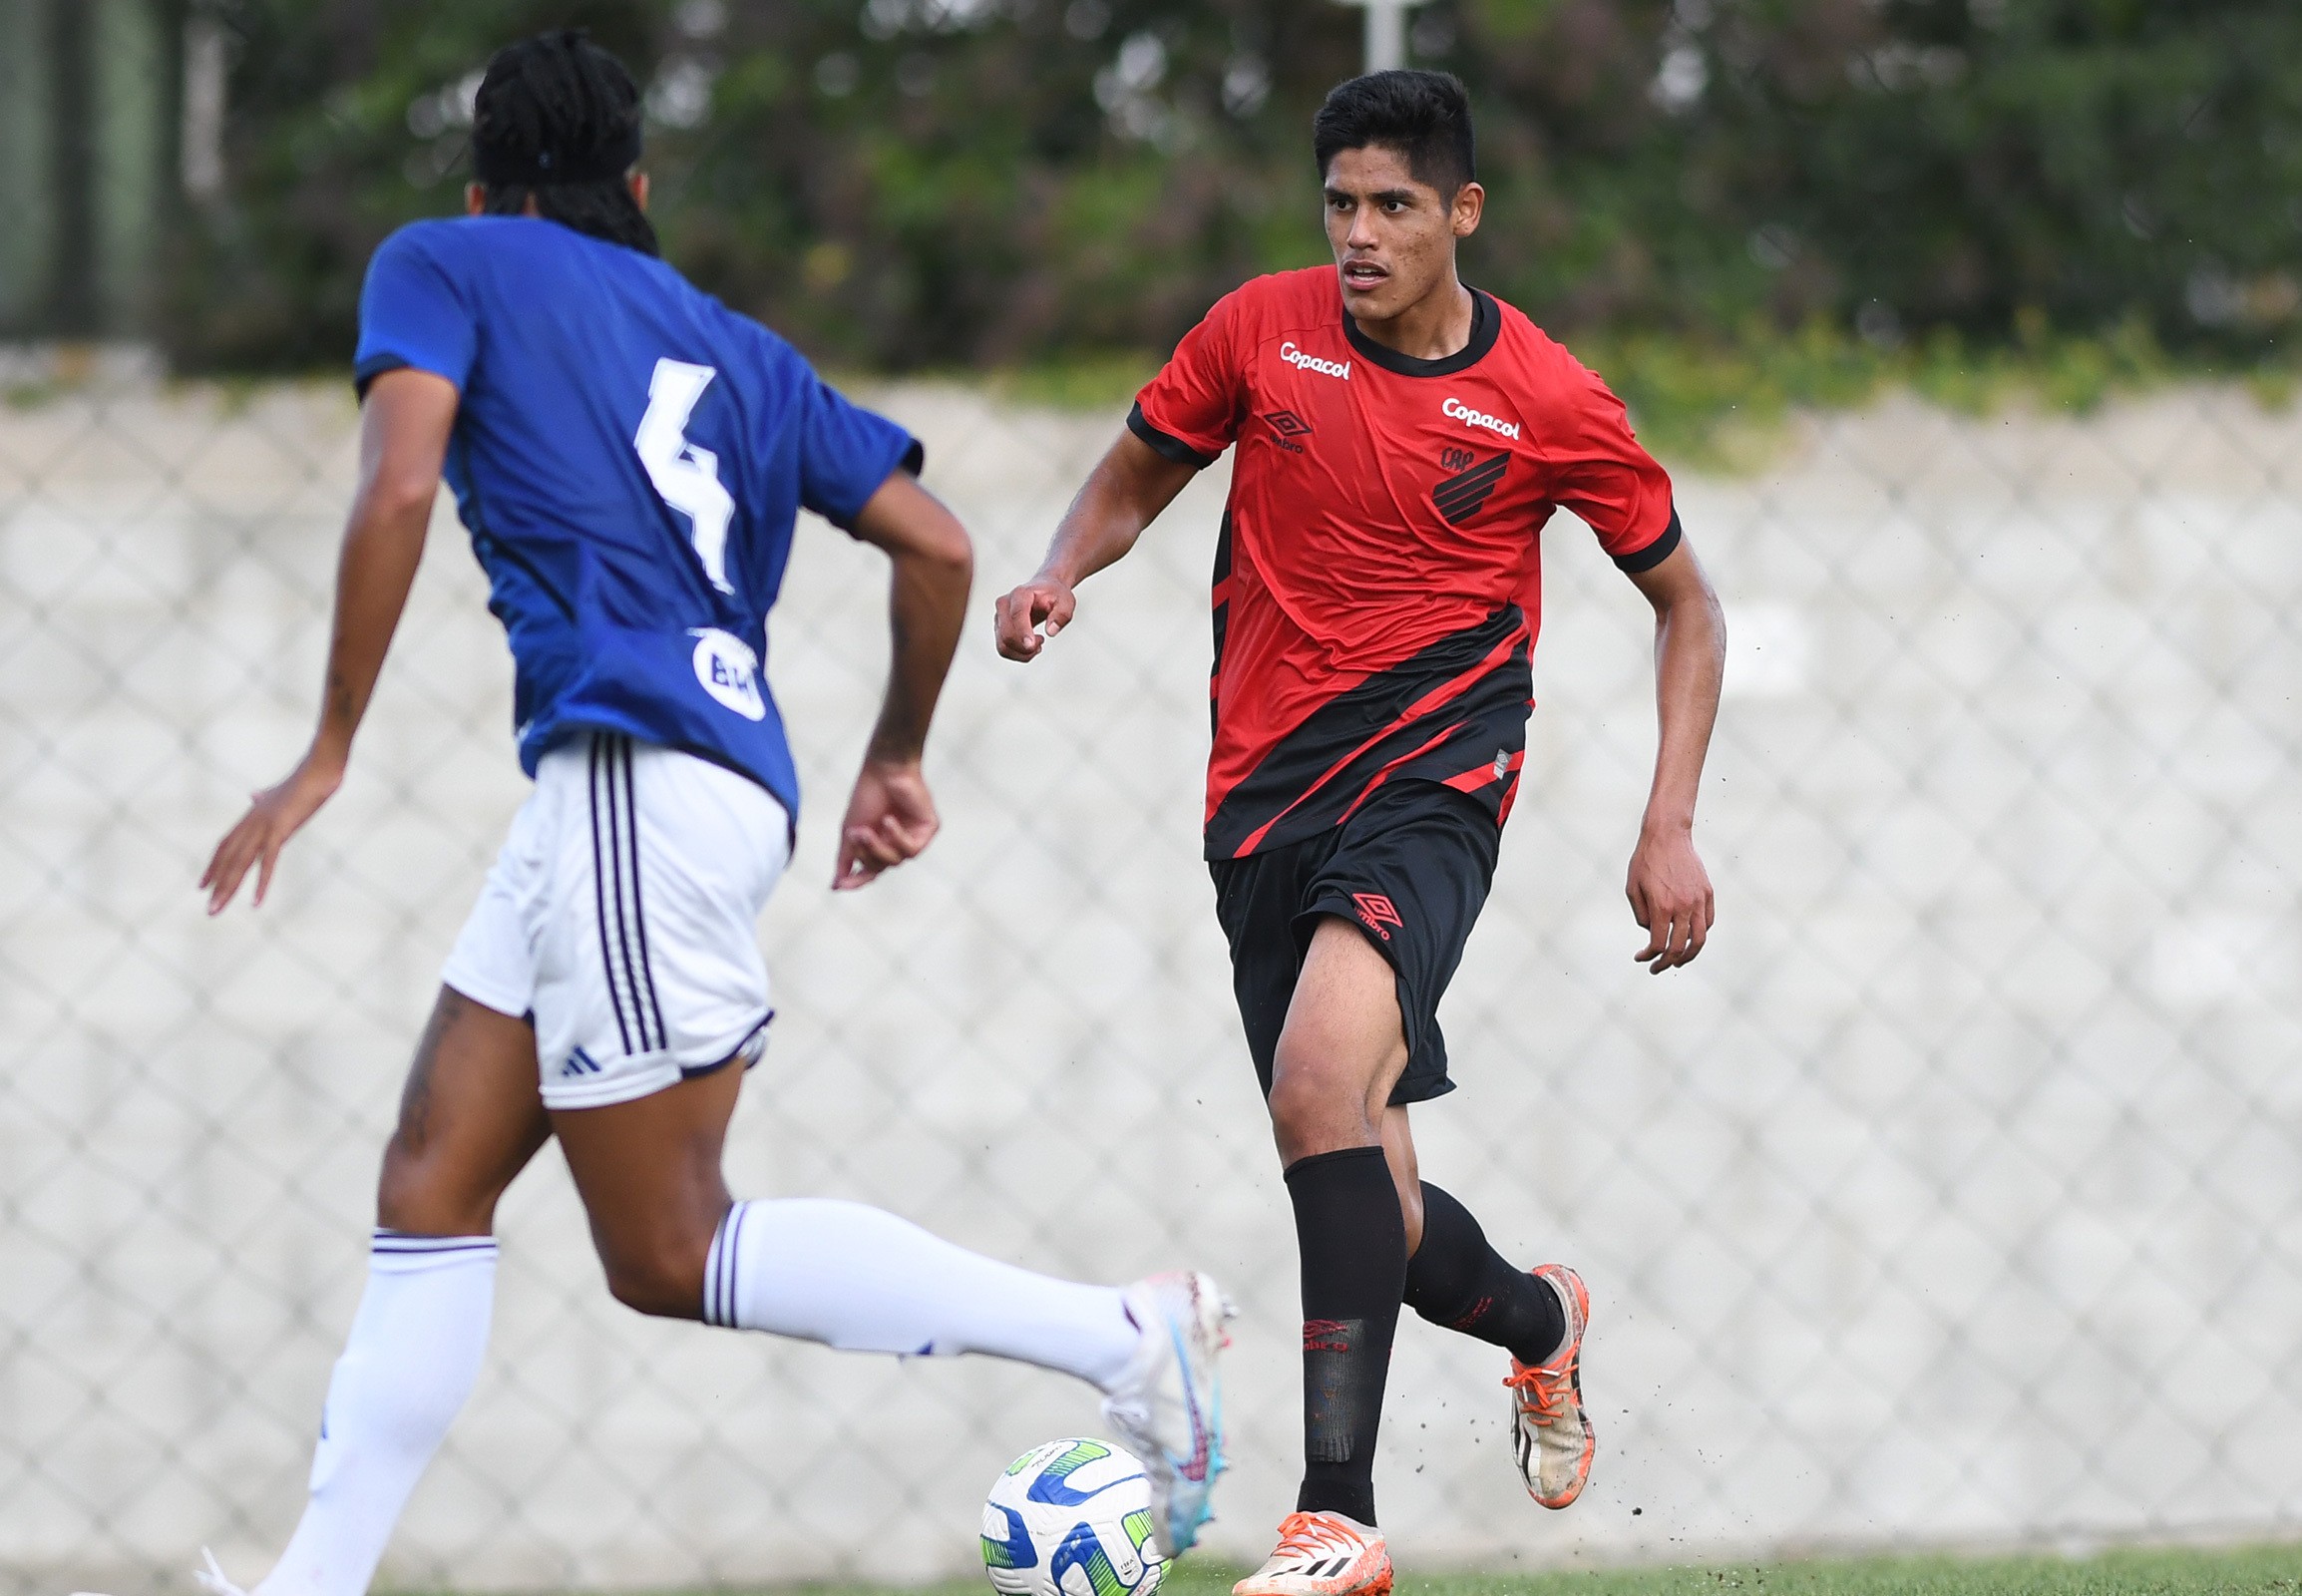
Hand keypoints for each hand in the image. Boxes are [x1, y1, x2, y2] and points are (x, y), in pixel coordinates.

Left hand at [200, 751, 345, 913]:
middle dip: (217, 884)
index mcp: (251, 816)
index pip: (224, 846)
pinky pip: (267, 861)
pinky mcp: (280, 830)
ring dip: (228, 888)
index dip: (213, 866)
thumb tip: (252, 795)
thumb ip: (264, 797)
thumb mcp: (278, 792)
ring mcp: (264, 826)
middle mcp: (252, 823)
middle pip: (228, 858)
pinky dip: (261, 883)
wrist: (318, 769)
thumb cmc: (305, 779)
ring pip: (240, 863)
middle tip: (209, 909)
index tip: (202, 885)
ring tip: (216, 910)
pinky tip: (255, 903)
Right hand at [833, 757, 939, 890]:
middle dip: (866, 853)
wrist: (884, 769)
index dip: (857, 880)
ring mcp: (915, 836)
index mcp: (881, 843)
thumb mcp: (850, 831)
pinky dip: (897, 838)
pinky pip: (912, 849)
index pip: (871, 871)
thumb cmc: (867, 795)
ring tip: (866, 829)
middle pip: (881, 867)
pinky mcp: (929, 829)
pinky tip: (888, 821)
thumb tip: (835, 886)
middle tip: (856, 834)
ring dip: (878, 847)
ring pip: (896, 861)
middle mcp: (898, 842)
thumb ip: (846, 859)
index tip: (840, 887)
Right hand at [994, 575, 1076, 661]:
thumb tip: (1051, 631)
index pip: (1017, 614)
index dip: (1023, 630)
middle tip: (1042, 640)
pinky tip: (1031, 647)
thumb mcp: (1066, 601)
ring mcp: (999, 617)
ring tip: (1038, 644)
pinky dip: (1018, 655)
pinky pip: (1003, 649)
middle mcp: (1005, 604)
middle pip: (1007, 634)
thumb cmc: (1053, 595)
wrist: (1044, 590)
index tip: (1033, 644)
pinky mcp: (999, 628)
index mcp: (1021, 594)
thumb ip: (1061, 614)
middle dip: (1026, 647)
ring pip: (1003, 645)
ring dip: (1022, 653)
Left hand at [1627, 823, 1713, 971]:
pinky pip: (1708, 922)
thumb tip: (1651, 933)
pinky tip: (1689, 937)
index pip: (1658, 944)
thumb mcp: (1632, 888)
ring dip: (1689, 955)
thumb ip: (1641, 915)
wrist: (1667, 835)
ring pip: (1700, 939)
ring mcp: (1698, 900)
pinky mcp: (1707, 894)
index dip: (1648, 956)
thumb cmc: (1645, 861)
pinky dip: (1700, 934)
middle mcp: (1682, 906)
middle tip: (1657, 968)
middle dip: (1667, 962)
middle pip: (1679, 948)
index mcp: (1661, 907)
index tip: (1640, 958)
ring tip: (1678, 961)